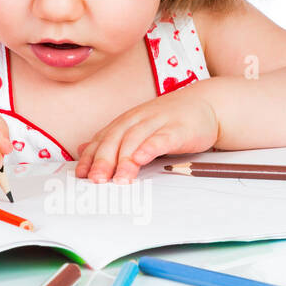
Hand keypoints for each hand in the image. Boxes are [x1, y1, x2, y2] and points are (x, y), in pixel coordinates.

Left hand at [73, 87, 219, 182]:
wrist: (204, 105)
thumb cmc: (167, 121)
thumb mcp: (135, 128)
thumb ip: (111, 140)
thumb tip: (82, 149)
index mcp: (124, 122)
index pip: (102, 140)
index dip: (90, 157)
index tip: (81, 175)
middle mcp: (137, 120)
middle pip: (115, 140)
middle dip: (103, 160)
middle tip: (96, 180)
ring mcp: (157, 122)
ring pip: (135, 140)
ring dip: (125, 160)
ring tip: (119, 178)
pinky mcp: (177, 129)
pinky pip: (161, 138)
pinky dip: (150, 148)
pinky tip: (141, 159)